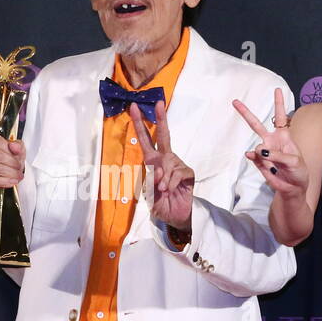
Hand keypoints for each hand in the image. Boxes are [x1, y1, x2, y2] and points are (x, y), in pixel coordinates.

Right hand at [0, 134, 24, 189]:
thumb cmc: (5, 159)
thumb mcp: (14, 149)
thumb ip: (17, 145)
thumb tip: (15, 147)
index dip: (8, 150)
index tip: (17, 157)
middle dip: (11, 163)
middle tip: (19, 168)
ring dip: (9, 173)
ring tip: (17, 176)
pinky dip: (3, 182)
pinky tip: (11, 181)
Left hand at [128, 100, 193, 230]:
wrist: (175, 217)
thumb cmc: (160, 204)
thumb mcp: (148, 196)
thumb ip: (150, 184)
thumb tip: (158, 172)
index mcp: (152, 162)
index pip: (145, 140)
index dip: (139, 124)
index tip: (133, 107)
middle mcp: (165, 159)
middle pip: (164, 136)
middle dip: (161, 119)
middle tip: (159, 103)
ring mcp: (177, 165)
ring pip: (168, 162)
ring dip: (163, 177)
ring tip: (162, 190)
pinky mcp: (187, 173)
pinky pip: (178, 173)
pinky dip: (172, 182)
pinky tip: (170, 190)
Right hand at [234, 88, 308, 198]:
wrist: (293, 188)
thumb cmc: (298, 172)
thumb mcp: (295, 161)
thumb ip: (277, 154)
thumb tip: (258, 150)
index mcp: (284, 136)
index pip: (280, 116)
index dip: (278, 103)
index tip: (277, 89)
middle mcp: (272, 141)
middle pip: (257, 124)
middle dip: (246, 113)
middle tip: (235, 102)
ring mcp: (264, 152)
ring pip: (256, 146)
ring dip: (264, 154)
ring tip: (273, 163)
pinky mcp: (259, 163)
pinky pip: (254, 158)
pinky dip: (256, 159)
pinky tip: (258, 159)